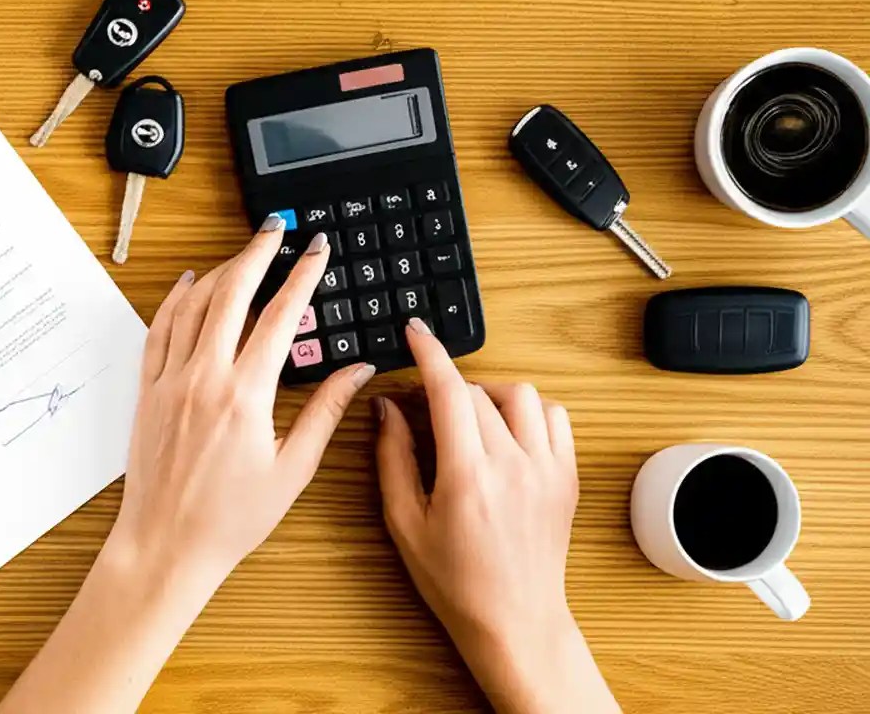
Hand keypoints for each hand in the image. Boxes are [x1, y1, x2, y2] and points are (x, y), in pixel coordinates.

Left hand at [0, 219, 374, 713]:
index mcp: (246, 396)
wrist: (166, 544)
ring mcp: (170, 380)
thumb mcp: (292, 469)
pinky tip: (188, 284)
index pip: (280, 316)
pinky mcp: (147, 390)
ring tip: (244, 253)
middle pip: (232, 293)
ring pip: (193, 304)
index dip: (302, 275)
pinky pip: (159, 330)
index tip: (316, 250)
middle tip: (277, 230)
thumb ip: (325, 412)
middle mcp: (204, 378)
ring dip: (220, 270)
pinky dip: (175, 300)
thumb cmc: (230, 518)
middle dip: (257, 253)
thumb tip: (356, 372)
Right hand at [375, 319, 576, 640]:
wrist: (515, 620)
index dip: (429, 354)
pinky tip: (507, 431)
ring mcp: (547, 470)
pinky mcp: (567, 477)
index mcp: (468, 477)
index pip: (449, 391)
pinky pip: (556, 417)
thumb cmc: (455, 582)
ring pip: (522, 395)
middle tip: (423, 404)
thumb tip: (386, 409)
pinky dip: (530, 411)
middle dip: (447, 386)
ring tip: (469, 417)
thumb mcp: (405, 524)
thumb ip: (393, 459)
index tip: (416, 332)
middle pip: (478, 392)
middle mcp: (513, 466)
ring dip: (490, 393)